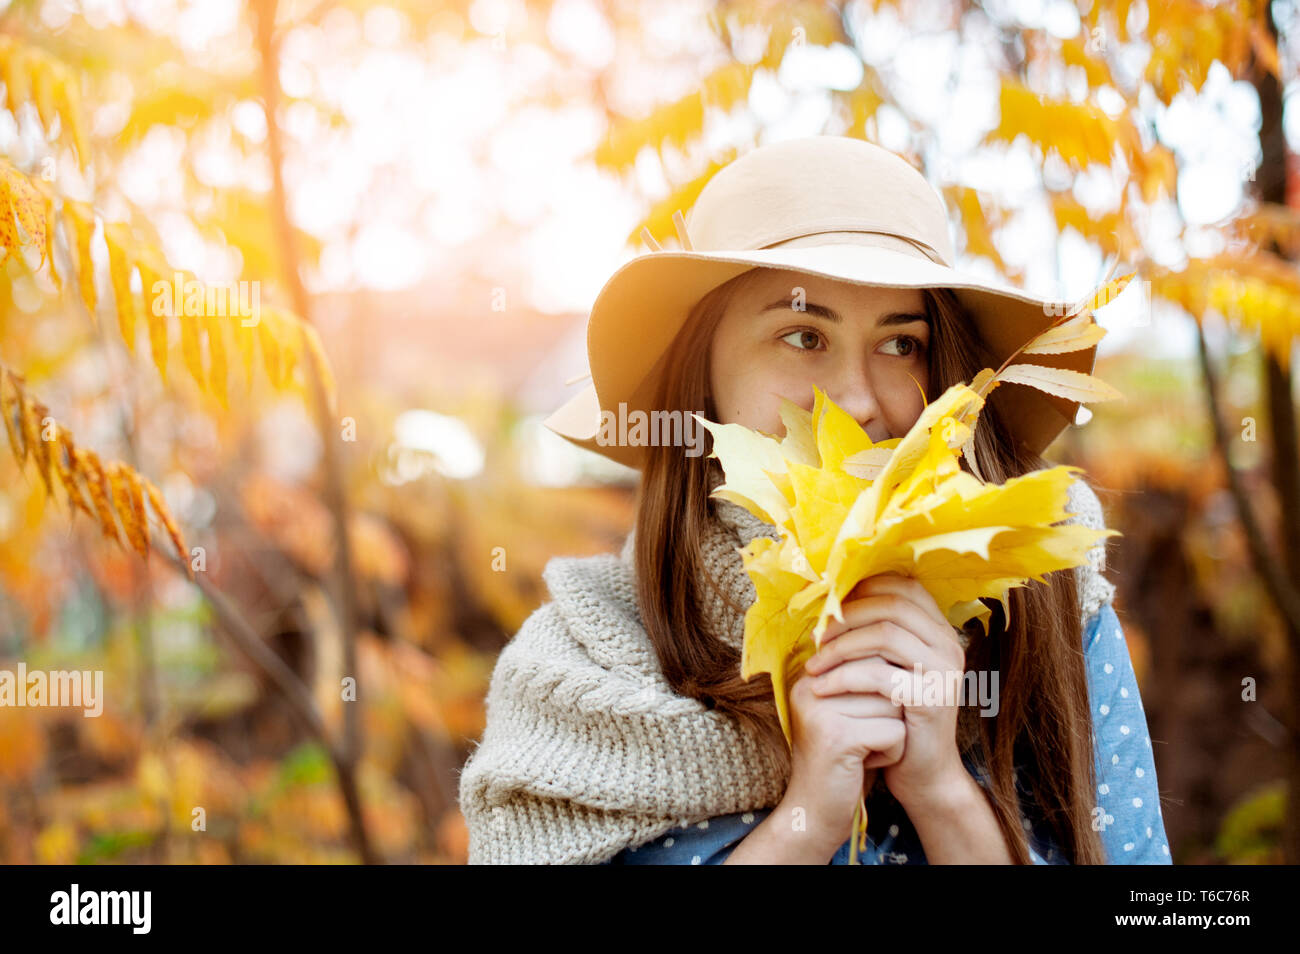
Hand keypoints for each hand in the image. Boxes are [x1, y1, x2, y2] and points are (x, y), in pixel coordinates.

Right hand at [782, 644, 906, 858]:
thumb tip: (902, 643)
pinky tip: (869, 763)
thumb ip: (865, 677)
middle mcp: (810, 686)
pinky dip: (892, 752)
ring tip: (866, 749)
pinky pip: (894, 732)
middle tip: (868, 734)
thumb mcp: (849, 711)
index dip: (885, 687)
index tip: (870, 715)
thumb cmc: (843, 758)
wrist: (816, 811)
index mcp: (811, 674)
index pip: (869, 653)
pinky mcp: (837, 737)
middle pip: (883, 674)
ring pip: (893, 704)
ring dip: (893, 731)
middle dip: (890, 708)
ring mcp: (820, 710)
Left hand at [802, 573, 970, 813]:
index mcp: (940, 630)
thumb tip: (830, 599)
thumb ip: (874, 635)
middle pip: (892, 605)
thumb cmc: (896, 715)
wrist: (923, 772)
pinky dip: (843, 677)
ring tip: (813, 664)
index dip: (863, 588)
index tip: (829, 608)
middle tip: (814, 636)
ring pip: (885, 635)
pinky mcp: (931, 700)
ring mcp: (944, 672)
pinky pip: (879, 675)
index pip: (904, 586)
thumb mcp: (888, 667)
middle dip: (845, 616)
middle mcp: (949, 645)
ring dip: (840, 647)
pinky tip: (821, 687)